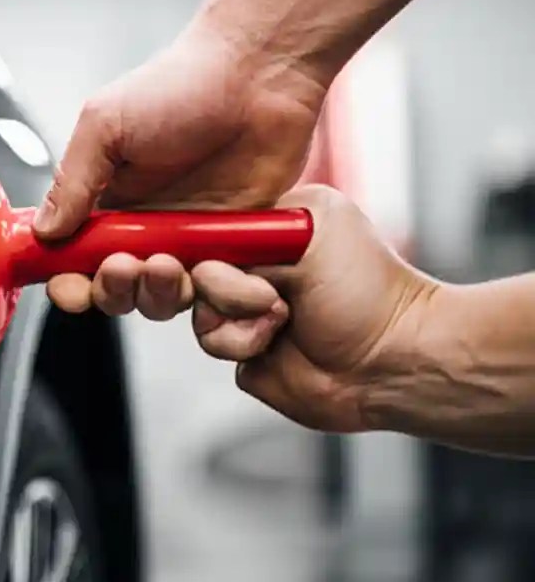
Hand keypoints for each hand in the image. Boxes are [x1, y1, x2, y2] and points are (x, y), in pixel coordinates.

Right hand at [39, 21, 327, 318]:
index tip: (68, 284)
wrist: (260, 73)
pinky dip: (214, 294)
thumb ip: (72, 181)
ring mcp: (189, 240)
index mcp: (105, 201)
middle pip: (115, 290)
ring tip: (169, 263)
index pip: (72, 259)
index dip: (67, 281)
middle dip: (112, 291)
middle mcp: (144, 227)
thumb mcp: (105, 124)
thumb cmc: (181, 84)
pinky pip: (218, 291)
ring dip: (159, 294)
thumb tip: (44, 232)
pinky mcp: (235, 246)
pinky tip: (212, 270)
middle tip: (124, 266)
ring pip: (164, 299)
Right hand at [189, 185, 436, 432]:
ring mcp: (245, 313)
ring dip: (234, 318)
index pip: (204, 227)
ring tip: (280, 320)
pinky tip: (276, 342)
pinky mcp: (246, 353)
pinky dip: (241, 345)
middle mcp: (251, 270)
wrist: (391, 361)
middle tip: (265, 294)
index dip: (190, 242)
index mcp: (265, 231)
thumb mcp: (317, 222)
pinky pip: (216, 346)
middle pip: (192, 272)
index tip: (195, 257)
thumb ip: (255, 220)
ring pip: (199, 313)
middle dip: (218, 286)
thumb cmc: (368, 290)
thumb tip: (206, 239)